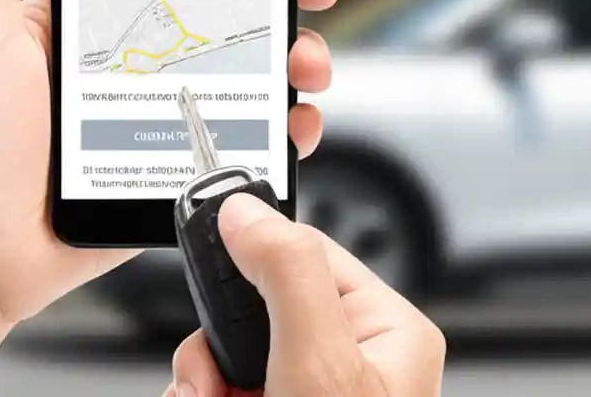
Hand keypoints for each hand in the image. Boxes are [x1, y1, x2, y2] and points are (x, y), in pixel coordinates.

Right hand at [168, 194, 444, 396]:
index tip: (201, 245)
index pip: (308, 251)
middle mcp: (355, 359)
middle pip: (258, 305)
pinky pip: (220, 387)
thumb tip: (248, 211)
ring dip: (204, 380)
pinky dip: (202, 396)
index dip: (250, 254)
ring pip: (230, 354)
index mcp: (389, 329)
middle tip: (212, 378)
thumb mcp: (320, 364)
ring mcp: (312, 389)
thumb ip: (287, 277)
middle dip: (218, 342)